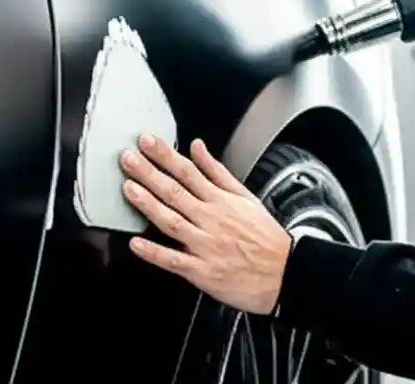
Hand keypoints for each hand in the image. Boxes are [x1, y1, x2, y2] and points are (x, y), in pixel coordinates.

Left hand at [119, 134, 292, 315]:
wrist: (286, 272)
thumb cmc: (265, 236)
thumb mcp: (246, 196)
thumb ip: (217, 171)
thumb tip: (197, 147)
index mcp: (221, 200)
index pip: (188, 171)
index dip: (164, 155)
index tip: (146, 142)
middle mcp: (211, 219)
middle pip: (175, 192)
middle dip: (148, 173)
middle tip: (128, 159)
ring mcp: (205, 245)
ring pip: (171, 221)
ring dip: (148, 204)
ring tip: (128, 189)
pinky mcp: (202, 271)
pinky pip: (174, 260)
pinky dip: (154, 252)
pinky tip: (136, 244)